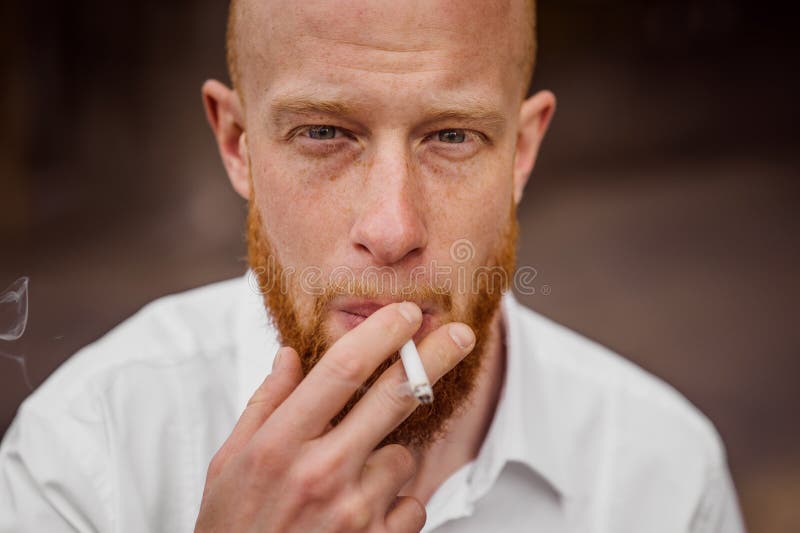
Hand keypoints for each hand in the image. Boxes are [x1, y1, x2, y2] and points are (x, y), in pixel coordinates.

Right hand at [195, 301, 475, 531]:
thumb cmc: (233, 528)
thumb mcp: (228, 464)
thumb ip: (264, 405)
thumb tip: (289, 354)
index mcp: (279, 444)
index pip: (341, 370)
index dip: (381, 334)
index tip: (407, 313)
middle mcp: (321, 471)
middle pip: (393, 396)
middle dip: (433, 356)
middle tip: (460, 333)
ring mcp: (354, 511)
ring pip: (403, 456)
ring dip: (388, 455)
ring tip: (349, 479)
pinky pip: (412, 503)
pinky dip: (397, 502)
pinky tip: (362, 514)